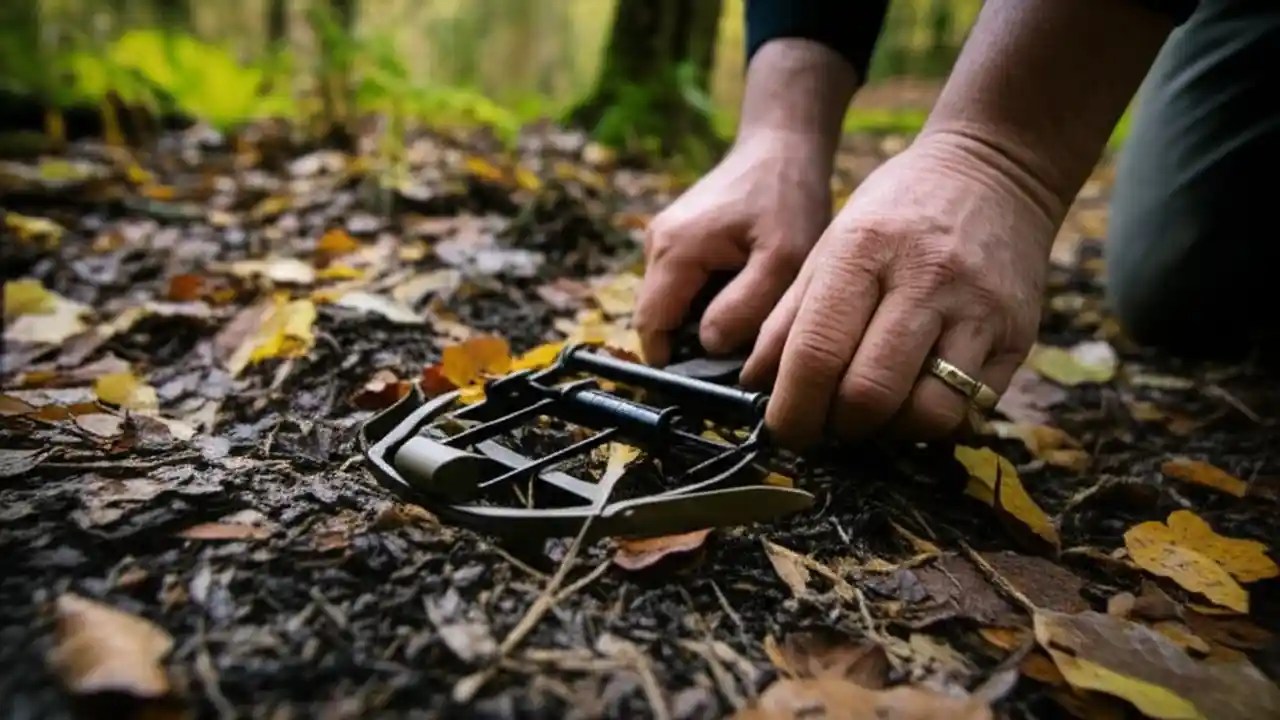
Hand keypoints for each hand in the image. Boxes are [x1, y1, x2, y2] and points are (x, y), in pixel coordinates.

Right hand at [634, 131, 832, 365]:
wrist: (783, 146)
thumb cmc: (787, 198)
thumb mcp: (783, 259)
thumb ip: (745, 308)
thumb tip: (711, 345)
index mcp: (673, 251)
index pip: (651, 329)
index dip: (675, 363)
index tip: (715, 379)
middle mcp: (656, 245)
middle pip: (660, 319)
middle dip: (694, 342)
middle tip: (745, 346)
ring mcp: (664, 240)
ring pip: (673, 304)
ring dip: (703, 319)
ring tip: (750, 310)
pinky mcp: (678, 238)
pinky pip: (684, 286)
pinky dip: (708, 299)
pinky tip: (745, 288)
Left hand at [739, 133, 1059, 446]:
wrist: (996, 172)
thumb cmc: (898, 212)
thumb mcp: (831, 245)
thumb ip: (790, 316)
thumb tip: (757, 383)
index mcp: (864, 251)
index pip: (817, 353)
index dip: (793, 409)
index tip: (783, 429)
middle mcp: (927, 281)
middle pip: (870, 394)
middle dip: (838, 426)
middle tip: (828, 423)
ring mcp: (980, 312)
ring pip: (928, 414)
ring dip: (891, 431)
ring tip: (875, 413)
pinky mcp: (1019, 337)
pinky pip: (972, 410)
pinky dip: (934, 421)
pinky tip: (915, 399)